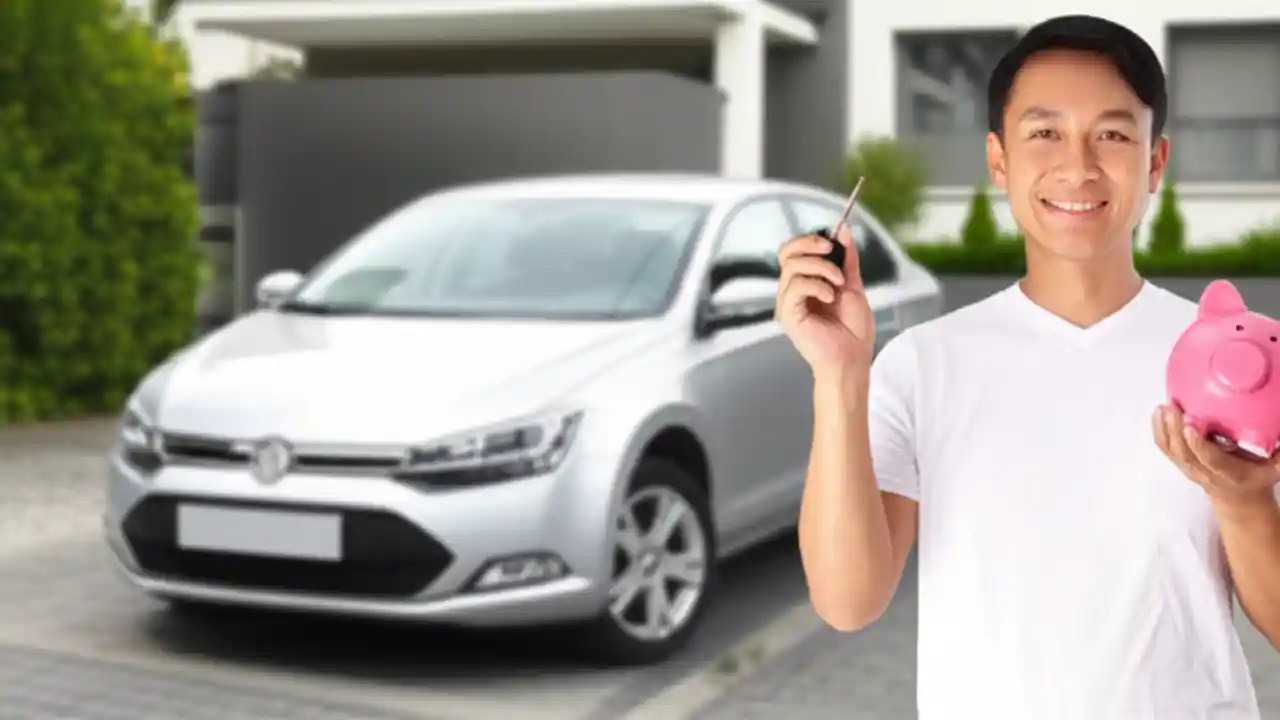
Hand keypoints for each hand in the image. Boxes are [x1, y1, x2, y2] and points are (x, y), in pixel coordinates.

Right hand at [774, 222, 874, 380]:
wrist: (853, 358)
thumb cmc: (853, 331)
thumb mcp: (853, 285)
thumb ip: (847, 259)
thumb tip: (843, 230)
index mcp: (805, 284)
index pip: (793, 251)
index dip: (809, 240)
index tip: (833, 241)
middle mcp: (792, 291)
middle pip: (786, 252)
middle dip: (809, 244)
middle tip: (830, 250)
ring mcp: (788, 303)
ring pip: (792, 267)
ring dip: (822, 268)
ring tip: (838, 283)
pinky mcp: (788, 314)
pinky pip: (796, 286)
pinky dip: (817, 286)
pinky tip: (830, 297)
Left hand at [1152, 404, 1279, 508]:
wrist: (1239, 499)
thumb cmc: (1258, 477)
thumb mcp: (1275, 469)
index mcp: (1229, 472)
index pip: (1209, 459)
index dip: (1197, 444)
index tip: (1190, 424)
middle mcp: (1205, 472)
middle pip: (1184, 452)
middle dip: (1175, 430)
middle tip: (1173, 407)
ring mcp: (1189, 469)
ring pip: (1171, 450)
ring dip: (1164, 428)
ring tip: (1163, 407)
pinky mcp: (1180, 464)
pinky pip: (1165, 448)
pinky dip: (1158, 431)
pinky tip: (1158, 413)